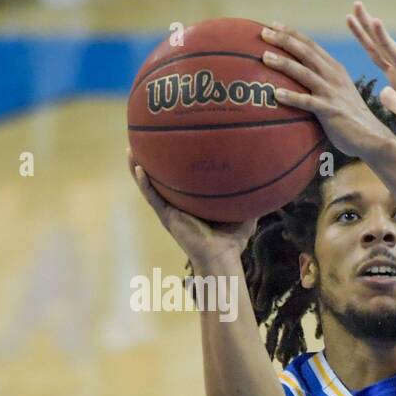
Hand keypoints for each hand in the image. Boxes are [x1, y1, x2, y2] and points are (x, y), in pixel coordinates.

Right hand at [128, 150, 254, 269]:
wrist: (221, 257)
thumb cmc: (232, 240)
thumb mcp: (244, 212)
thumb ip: (250, 196)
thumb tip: (264, 178)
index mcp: (193, 202)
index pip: (182, 179)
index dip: (176, 163)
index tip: (174, 143)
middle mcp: (178, 204)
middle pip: (162, 178)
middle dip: (153, 160)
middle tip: (146, 139)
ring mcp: (170, 209)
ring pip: (149, 185)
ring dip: (138, 167)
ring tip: (131, 148)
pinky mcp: (166, 217)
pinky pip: (151, 196)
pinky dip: (143, 182)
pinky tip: (138, 167)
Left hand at [261, 20, 391, 158]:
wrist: (373, 137)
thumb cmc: (351, 118)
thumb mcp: (339, 94)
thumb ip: (321, 84)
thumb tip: (296, 84)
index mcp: (335, 69)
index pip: (311, 45)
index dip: (291, 33)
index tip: (273, 25)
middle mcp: (333, 76)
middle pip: (306, 52)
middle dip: (284, 39)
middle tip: (264, 33)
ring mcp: (332, 93)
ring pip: (304, 73)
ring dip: (284, 63)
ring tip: (265, 57)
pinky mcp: (331, 111)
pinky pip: (308, 102)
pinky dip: (292, 97)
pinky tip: (277, 94)